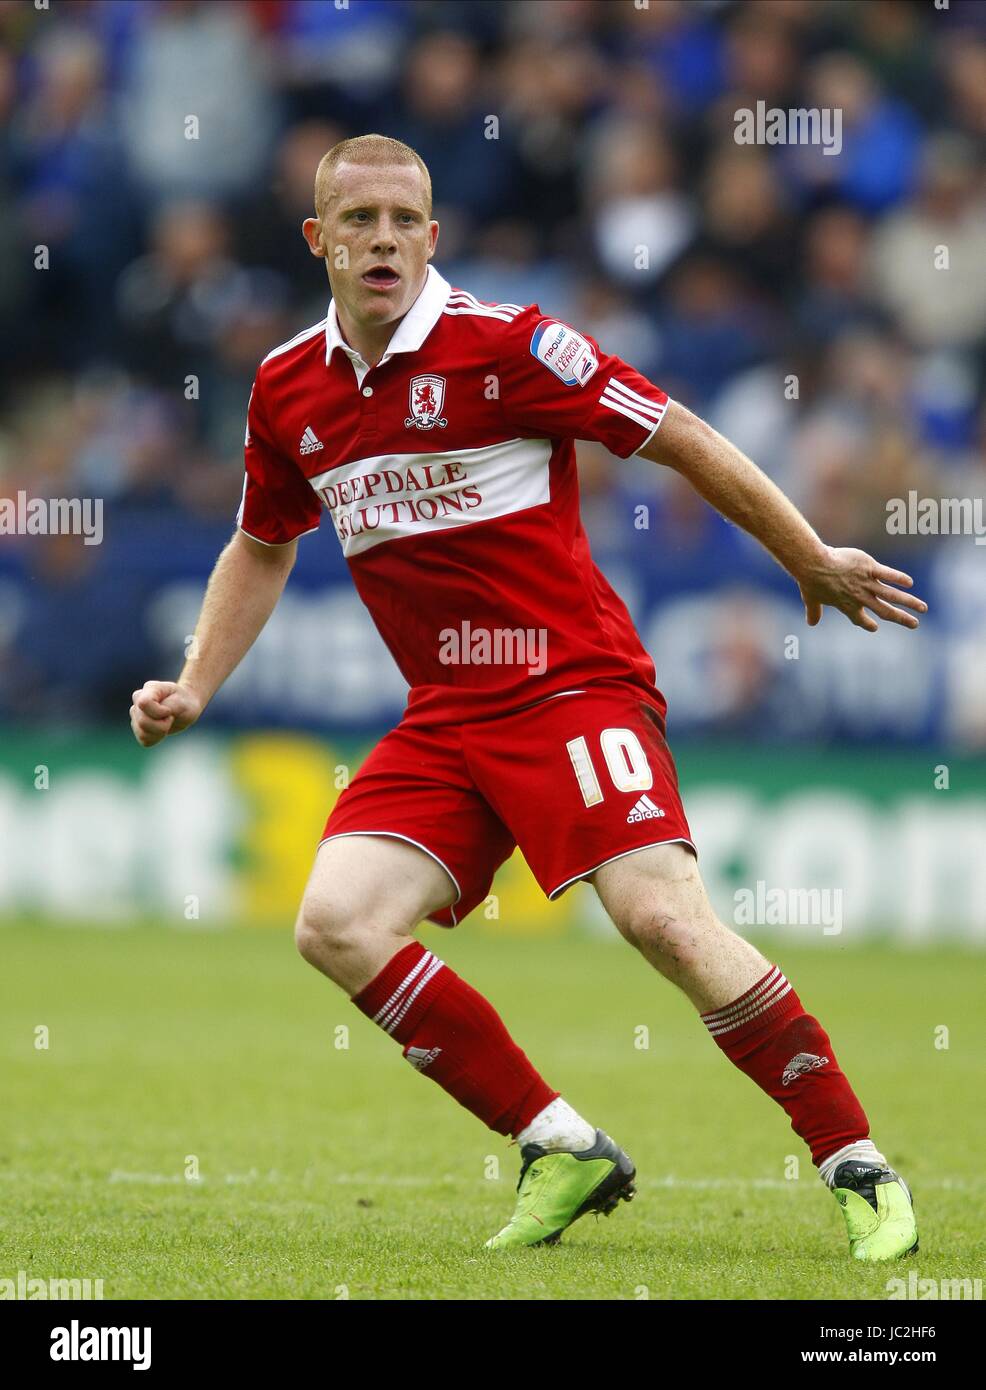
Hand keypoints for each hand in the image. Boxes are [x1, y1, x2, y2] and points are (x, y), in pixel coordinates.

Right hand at [130, 681, 201, 746]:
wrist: (186, 708)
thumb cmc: (184, 703)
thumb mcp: (182, 703)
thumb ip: (168, 707)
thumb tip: (152, 717)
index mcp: (150, 688)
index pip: (144, 703)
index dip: (158, 712)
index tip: (169, 711)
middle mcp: (138, 699)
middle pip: (142, 721)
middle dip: (162, 725)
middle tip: (171, 718)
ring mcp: (136, 713)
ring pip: (142, 732)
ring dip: (159, 732)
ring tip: (167, 723)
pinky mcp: (138, 726)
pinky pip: (143, 739)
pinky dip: (156, 738)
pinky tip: (162, 731)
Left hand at [798, 546, 927, 632]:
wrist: (815, 565)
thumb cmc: (811, 581)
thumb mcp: (811, 598)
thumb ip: (813, 611)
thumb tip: (810, 623)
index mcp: (847, 605)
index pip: (860, 618)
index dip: (867, 624)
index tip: (874, 627)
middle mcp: (860, 597)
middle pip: (885, 611)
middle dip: (901, 618)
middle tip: (915, 624)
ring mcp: (866, 583)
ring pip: (892, 595)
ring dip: (909, 602)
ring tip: (923, 608)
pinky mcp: (869, 568)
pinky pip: (888, 574)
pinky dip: (899, 578)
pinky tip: (909, 583)